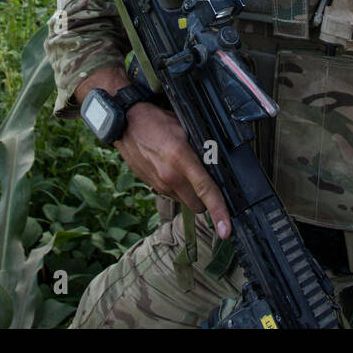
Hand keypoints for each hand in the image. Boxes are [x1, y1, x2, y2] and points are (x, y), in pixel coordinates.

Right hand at [114, 102, 231, 239]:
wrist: (125, 124)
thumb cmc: (155, 122)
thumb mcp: (184, 127)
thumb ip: (200, 147)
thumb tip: (217, 160)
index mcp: (181, 159)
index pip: (205, 190)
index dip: (219, 211)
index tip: (226, 230)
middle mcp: (170, 176)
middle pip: (198, 205)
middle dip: (207, 201)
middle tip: (210, 185)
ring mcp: (160, 184)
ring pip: (185, 201)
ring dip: (191, 194)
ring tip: (187, 171)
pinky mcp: (152, 186)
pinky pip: (172, 195)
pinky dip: (178, 189)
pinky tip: (174, 170)